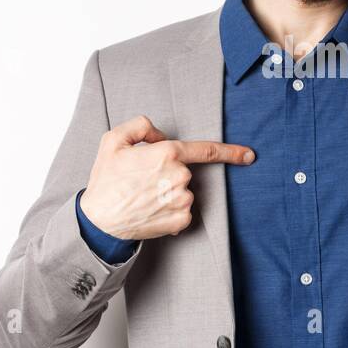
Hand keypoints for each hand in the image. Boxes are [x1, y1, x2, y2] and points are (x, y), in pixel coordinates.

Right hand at [79, 114, 254, 240]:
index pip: (206, 150)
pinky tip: (150, 210)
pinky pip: (183, 211)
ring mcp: (182, 200)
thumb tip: (159, 135)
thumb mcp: (113, 140)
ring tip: (143, 197)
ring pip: (184, 191)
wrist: (98, 221)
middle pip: (185, 172)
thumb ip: (140, 126)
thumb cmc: (106, 180)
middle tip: (142, 182)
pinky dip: (170, 210)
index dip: (232, 152)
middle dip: (169, 174)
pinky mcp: (180, 220)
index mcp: (167, 153)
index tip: (249, 155)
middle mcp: (180, 176)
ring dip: (169, 193)